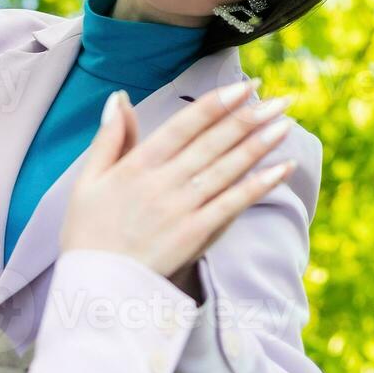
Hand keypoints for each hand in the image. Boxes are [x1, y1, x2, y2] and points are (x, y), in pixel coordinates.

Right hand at [59, 82, 296, 278]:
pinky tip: (282, 169)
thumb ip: (109, 137)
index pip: (183, 126)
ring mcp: (181, 209)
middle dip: (248, 118)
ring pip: (226, 169)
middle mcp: (163, 183)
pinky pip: (232, 204)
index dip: (216, 105)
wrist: (97, 286)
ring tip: (285, 124)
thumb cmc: (89, 232)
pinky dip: (259, 185)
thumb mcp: (88, 179)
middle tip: (278, 99)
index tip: (243, 87)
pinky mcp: (196, 234)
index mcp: (137, 165)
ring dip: (259, 145)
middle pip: (212, 143)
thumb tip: (118, 98)